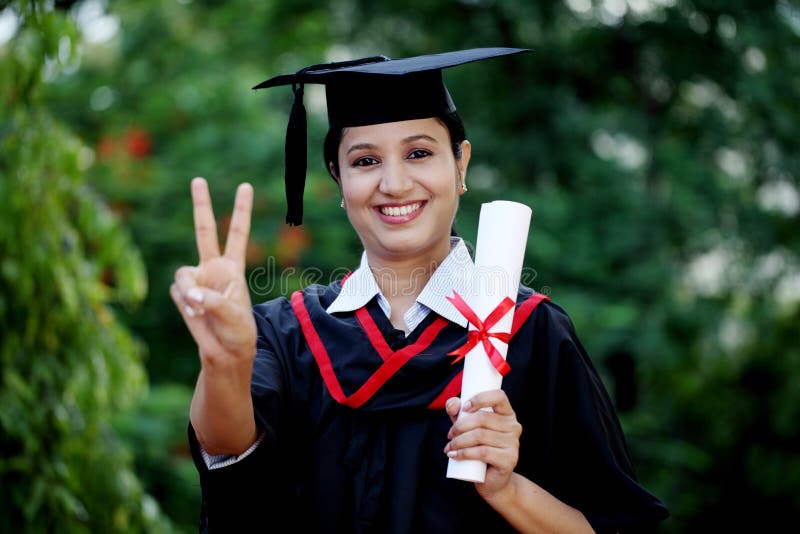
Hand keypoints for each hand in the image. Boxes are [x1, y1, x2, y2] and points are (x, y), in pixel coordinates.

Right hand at [170, 177, 256, 365]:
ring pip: (182, 273)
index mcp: (232, 267)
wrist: (224, 352)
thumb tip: (190, 295)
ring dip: (189, 291)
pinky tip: (194, 315)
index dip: (240, 210)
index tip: (245, 186)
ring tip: (200, 309)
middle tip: (198, 179)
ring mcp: (196, 280)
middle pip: (204, 230)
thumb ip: (213, 301)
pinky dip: (184, 304)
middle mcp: (213, 268)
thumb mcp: (234, 315)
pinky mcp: (182, 295)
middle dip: (201, 205)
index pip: (237, 233)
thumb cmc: (238, 332)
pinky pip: (177, 293)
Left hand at [444, 390, 522, 500]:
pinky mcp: (509, 460)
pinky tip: (454, 455)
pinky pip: (483, 452)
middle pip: (483, 418)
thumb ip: (458, 413)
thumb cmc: (479, 449)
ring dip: (459, 441)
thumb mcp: (467, 427)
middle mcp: (514, 426)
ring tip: (450, 447)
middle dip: (460, 425)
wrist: (492, 480)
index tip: (464, 408)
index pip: (499, 396)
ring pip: (480, 436)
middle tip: (450, 435)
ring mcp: (513, 444)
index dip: (480, 398)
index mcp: (507, 414)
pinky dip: (464, 453)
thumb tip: (453, 403)